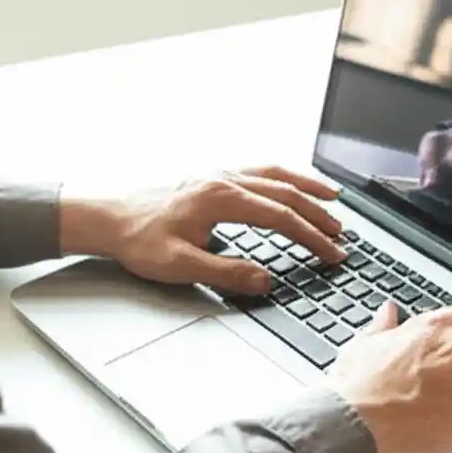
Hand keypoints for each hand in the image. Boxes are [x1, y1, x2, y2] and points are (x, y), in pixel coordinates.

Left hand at [59, 167, 346, 294]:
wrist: (109, 218)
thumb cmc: (139, 240)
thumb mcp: (181, 265)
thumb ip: (227, 274)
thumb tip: (266, 281)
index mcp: (220, 198)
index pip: (280, 217)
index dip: (311, 238)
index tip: (331, 254)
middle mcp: (224, 179)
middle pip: (285, 194)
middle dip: (318, 215)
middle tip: (342, 235)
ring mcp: (219, 175)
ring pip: (275, 175)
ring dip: (306, 187)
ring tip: (332, 200)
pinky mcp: (213, 177)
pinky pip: (259, 170)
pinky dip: (284, 177)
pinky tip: (291, 184)